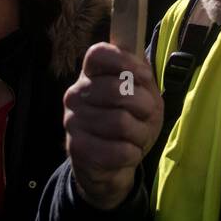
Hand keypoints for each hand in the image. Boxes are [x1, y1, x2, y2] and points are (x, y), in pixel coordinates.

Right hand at [63, 43, 162, 210]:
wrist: (113, 166)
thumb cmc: (129, 122)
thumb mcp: (141, 94)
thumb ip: (141, 74)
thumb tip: (140, 57)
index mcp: (89, 74)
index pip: (98, 53)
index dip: (125, 61)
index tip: (144, 75)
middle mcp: (75, 94)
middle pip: (117, 89)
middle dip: (144, 105)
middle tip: (146, 114)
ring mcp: (73, 121)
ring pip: (121, 122)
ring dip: (141, 133)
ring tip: (138, 136)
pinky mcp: (77, 148)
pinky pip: (119, 150)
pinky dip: (133, 153)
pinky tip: (128, 152)